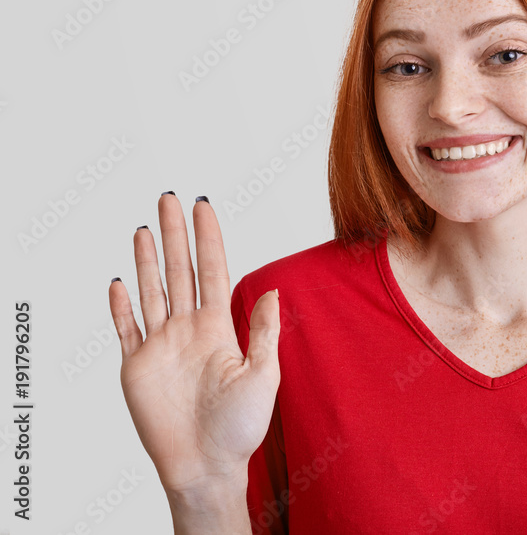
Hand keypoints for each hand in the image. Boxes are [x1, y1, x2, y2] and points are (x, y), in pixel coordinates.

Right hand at [108, 194, 280, 496]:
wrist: (206, 466)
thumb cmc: (239, 428)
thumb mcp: (263, 375)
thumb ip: (263, 331)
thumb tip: (272, 289)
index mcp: (218, 327)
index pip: (211, 269)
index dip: (207, 237)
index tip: (203, 205)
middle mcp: (188, 329)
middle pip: (179, 270)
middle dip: (174, 233)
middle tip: (168, 196)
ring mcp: (160, 345)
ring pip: (152, 290)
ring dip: (147, 259)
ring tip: (144, 227)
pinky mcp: (136, 366)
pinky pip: (126, 328)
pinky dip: (120, 305)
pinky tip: (118, 281)